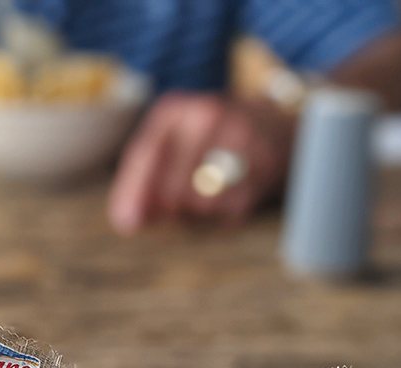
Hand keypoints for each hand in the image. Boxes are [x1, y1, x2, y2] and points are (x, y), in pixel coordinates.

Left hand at [108, 92, 295, 233]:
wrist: (275, 124)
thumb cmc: (207, 140)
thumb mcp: (169, 141)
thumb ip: (141, 175)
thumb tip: (125, 221)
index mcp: (175, 111)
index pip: (146, 155)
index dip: (134, 193)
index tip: (125, 223)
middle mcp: (207, 118)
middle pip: (172, 189)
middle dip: (166, 212)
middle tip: (168, 217)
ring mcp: (237, 142)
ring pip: (200, 205)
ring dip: (194, 217)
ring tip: (199, 203)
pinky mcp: (261, 169)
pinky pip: (228, 213)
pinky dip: (220, 217)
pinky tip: (224, 201)